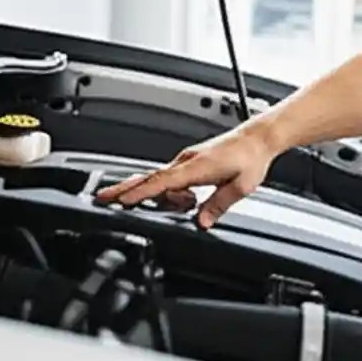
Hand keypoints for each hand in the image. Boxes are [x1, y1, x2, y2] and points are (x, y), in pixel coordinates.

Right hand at [94, 123, 275, 228]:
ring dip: (162, 196)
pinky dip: (170, 190)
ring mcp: (187, 159)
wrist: (259, 138)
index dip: (140, 192)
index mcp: (197, 166)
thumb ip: (218, 205)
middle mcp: (187, 160)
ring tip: (188, 204)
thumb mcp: (241, 187)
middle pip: (149, 177)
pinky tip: (187, 199)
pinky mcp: (191, 161)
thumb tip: (202, 222)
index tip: (121, 200)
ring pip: (161, 180)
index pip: (162, 181)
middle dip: (124, 188)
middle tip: (102, 197)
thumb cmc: (251, 158)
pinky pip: (172, 177)